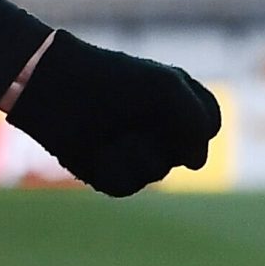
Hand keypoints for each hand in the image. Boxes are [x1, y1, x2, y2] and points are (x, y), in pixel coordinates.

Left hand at [5, 30, 220, 196]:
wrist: (55, 88)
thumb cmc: (111, 82)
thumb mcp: (166, 89)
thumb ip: (197, 121)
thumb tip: (195, 164)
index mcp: (175, 100)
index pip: (209, 122)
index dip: (196, 119)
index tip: (169, 100)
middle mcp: (158, 129)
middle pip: (187, 152)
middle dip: (164, 137)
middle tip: (134, 114)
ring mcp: (134, 151)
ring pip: (157, 171)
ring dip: (136, 152)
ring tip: (110, 131)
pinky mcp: (108, 171)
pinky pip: (127, 183)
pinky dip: (113, 167)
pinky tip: (97, 149)